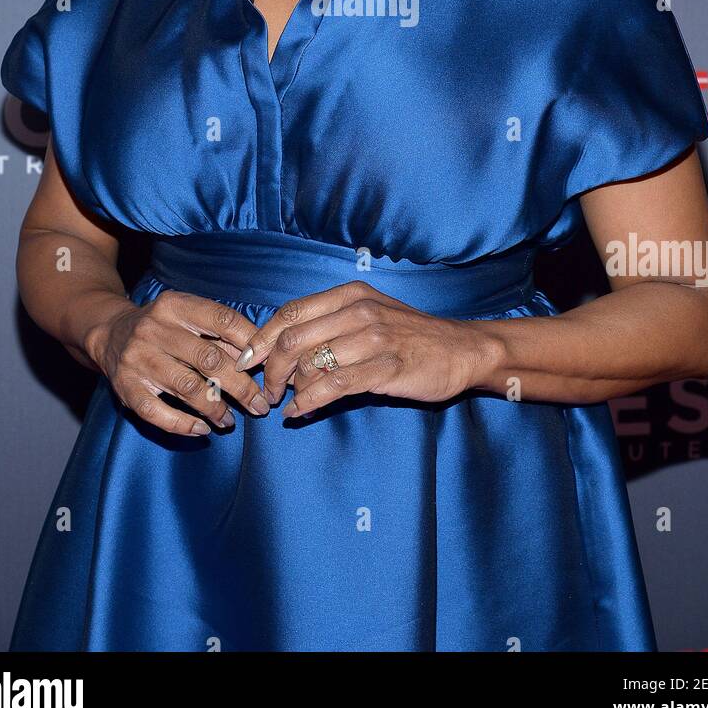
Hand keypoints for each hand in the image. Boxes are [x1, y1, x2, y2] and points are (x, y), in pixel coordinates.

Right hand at [87, 289, 269, 436]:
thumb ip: (221, 334)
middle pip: (209, 359)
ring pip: (187, 387)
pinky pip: (157, 412)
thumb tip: (261, 357)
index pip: (222, 319)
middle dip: (241, 385)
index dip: (249, 342)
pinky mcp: (126, 387)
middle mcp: (155, 329)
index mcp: (175, 305)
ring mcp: (138, 359)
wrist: (110, 334)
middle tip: (259, 404)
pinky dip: (183, 424)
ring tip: (230, 420)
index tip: (267, 363)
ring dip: (216, 408)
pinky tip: (202, 429)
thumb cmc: (163, 327)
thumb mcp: (188, 317)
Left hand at [235, 280, 501, 416]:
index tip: (246, 362)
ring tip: (287, 403)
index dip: (260, 339)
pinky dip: (309, 402)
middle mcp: (358, 311)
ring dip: (289, 389)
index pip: (289, 313)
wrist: (461, 349)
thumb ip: (330, 324)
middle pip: (292, 339)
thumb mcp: (369, 315)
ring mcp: (374, 338)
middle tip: (267, 392)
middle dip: (270, 370)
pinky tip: (301, 413)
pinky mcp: (387, 367)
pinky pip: (334, 386)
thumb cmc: (410, 335)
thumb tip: (282, 349)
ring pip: (310, 363)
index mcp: (349, 294)